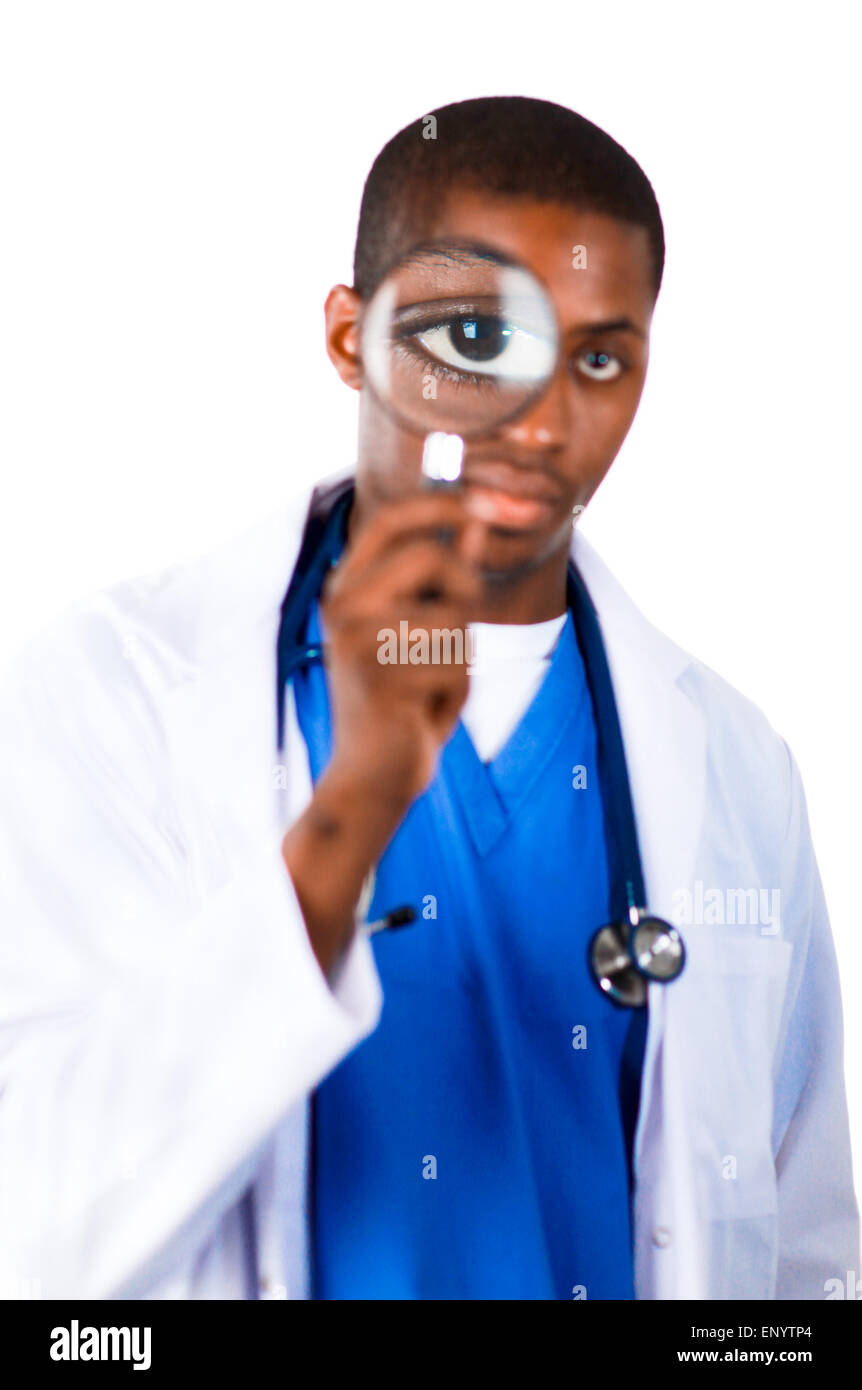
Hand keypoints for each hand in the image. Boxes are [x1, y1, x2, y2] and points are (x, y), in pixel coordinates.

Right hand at [282, 488, 485, 974]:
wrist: (371, 779)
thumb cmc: (402, 704)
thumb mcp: (426, 633)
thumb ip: (449, 578)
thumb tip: (478, 521)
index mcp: (347, 588)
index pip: (392, 518)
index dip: (446, 503)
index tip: (490, 502)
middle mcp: (342, 605)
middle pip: (436, 556)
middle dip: (467, 591)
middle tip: (455, 638)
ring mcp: (357, 640)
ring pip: (454, 614)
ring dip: (461, 654)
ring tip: (432, 685)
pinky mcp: (380, 676)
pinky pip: (455, 661)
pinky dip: (456, 689)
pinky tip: (425, 711)